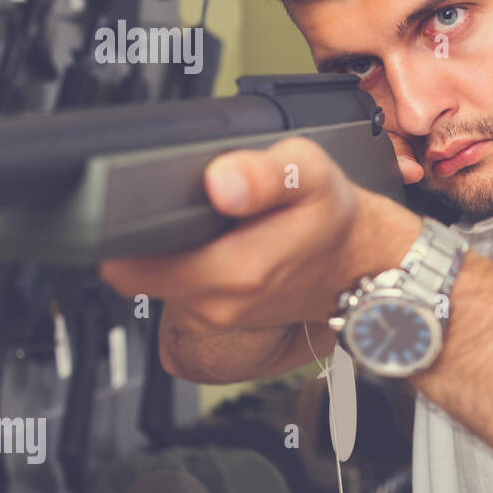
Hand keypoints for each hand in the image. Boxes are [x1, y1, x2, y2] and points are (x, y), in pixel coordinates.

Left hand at [98, 136, 421, 329]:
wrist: (367, 264)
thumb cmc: (337, 219)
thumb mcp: (311, 174)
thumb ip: (263, 172)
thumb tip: (221, 181)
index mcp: (230, 273)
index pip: (126, 264)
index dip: (124, 231)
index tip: (140, 204)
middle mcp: (217, 306)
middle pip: (135, 271)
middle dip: (148, 238)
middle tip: (185, 206)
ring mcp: (218, 318)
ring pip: (156, 281)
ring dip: (170, 251)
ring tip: (207, 221)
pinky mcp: (223, 319)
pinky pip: (180, 289)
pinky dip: (189, 265)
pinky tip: (219, 243)